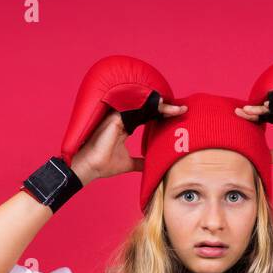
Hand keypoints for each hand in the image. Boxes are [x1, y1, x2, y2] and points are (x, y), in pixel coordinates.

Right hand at [70, 98, 187, 183]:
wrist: (90, 168)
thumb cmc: (104, 165)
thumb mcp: (128, 164)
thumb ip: (140, 162)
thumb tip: (151, 166)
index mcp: (124, 126)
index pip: (147, 116)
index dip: (162, 115)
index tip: (178, 116)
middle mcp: (121, 118)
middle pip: (147, 108)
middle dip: (165, 108)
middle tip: (182, 110)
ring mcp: (118, 116)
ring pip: (142, 105)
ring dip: (160, 106)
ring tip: (176, 109)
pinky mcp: (115, 118)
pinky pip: (134, 107)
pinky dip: (148, 106)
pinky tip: (161, 106)